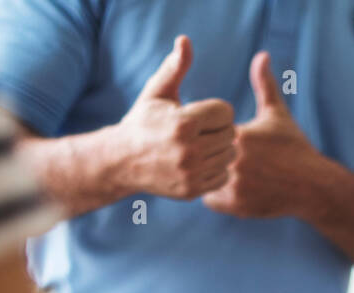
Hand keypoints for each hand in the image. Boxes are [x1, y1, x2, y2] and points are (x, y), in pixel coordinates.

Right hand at [115, 35, 235, 199]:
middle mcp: (188, 150)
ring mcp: (191, 173)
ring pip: (230, 155)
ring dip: (221, 148)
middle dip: (220, 128)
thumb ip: (175, 68)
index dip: (217, 110)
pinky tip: (202, 161)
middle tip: (205, 129)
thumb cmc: (143, 122)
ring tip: (204, 144)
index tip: (204, 112)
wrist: (122, 161)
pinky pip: (224, 176)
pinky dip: (217, 168)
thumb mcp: (157, 92)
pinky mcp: (192, 190)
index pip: (226, 112)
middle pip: (231, 134)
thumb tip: (185, 41)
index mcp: (183, 123)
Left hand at [202, 52, 326, 218]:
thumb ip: (264, 84)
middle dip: (201, 155)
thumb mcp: (278, 114)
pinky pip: (210, 200)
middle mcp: (234, 160)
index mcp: (239, 135)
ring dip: (205, 176)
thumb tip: (261, 55)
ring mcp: (235, 184)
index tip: (210, 135)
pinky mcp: (237, 205)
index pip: (203, 131)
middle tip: (205, 155)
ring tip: (217, 172)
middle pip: (199, 155)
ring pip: (201, 179)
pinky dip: (216, 196)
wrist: (312, 186)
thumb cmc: (294, 148)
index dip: (205, 133)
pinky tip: (227, 187)